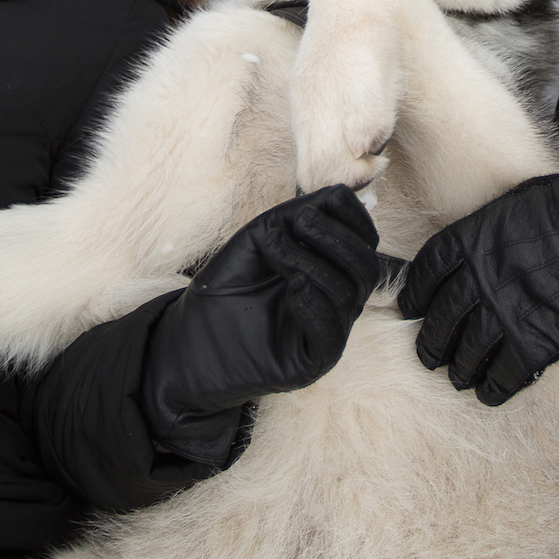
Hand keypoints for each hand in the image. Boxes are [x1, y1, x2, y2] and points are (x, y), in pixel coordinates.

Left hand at [142, 185, 384, 464]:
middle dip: (337, 238)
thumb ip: (297, 215)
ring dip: (314, 264)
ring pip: (349, 295)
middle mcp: (337, 300)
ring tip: (276, 252)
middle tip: (299, 221)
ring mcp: (329, 332)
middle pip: (366, 267)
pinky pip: (332, 335)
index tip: (320, 203)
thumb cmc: (227, 286)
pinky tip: (292, 289)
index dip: (353, 217)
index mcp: (331, 268)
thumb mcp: (262, 238)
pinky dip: (315, 306)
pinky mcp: (313, 362)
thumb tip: (337, 195)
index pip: (365, 241)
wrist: (191, 339)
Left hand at [399, 173, 558, 405]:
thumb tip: (477, 240)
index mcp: (470, 242)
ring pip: (467, 353)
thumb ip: (487, 226)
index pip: (425, 275)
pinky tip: (490, 391)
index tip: (411, 309)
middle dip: (430, 343)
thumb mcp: (513, 201)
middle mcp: (478, 281)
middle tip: (429, 355)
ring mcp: (504, 314)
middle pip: (440, 320)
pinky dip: (493, 388)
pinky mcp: (533, 343)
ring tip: (459, 377)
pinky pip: (503, 376)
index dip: (414, 296)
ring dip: (459, 369)